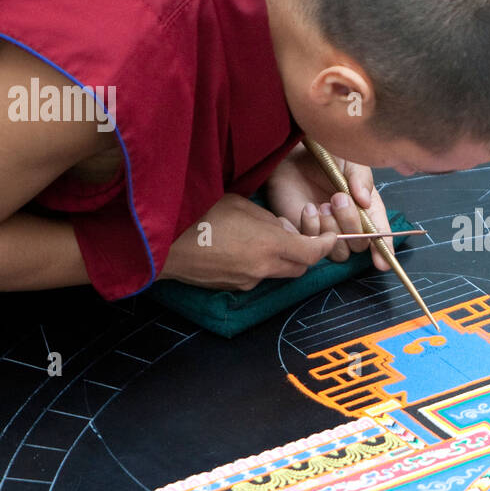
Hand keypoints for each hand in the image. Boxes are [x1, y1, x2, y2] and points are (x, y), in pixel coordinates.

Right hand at [161, 193, 337, 290]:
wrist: (159, 244)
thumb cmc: (198, 214)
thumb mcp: (239, 203)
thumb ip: (268, 218)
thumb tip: (284, 229)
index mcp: (269, 245)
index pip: (312, 253)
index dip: (325, 244)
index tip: (329, 235)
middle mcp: (262, 268)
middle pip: (299, 268)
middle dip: (305, 254)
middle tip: (298, 233)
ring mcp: (246, 281)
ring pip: (277, 273)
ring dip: (280, 259)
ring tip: (264, 237)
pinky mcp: (230, 287)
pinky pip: (255, 276)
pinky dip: (258, 264)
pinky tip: (242, 247)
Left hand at [264, 144, 393, 270]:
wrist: (292, 157)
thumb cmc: (326, 158)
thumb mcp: (350, 162)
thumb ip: (361, 179)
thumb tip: (365, 201)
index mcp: (368, 209)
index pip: (380, 235)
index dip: (384, 249)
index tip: (382, 262)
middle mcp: (351, 225)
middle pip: (359, 244)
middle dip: (351, 222)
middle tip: (338, 198)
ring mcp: (329, 233)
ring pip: (339, 251)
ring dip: (332, 228)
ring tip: (322, 204)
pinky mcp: (308, 236)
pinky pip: (315, 247)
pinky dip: (313, 228)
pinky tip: (308, 208)